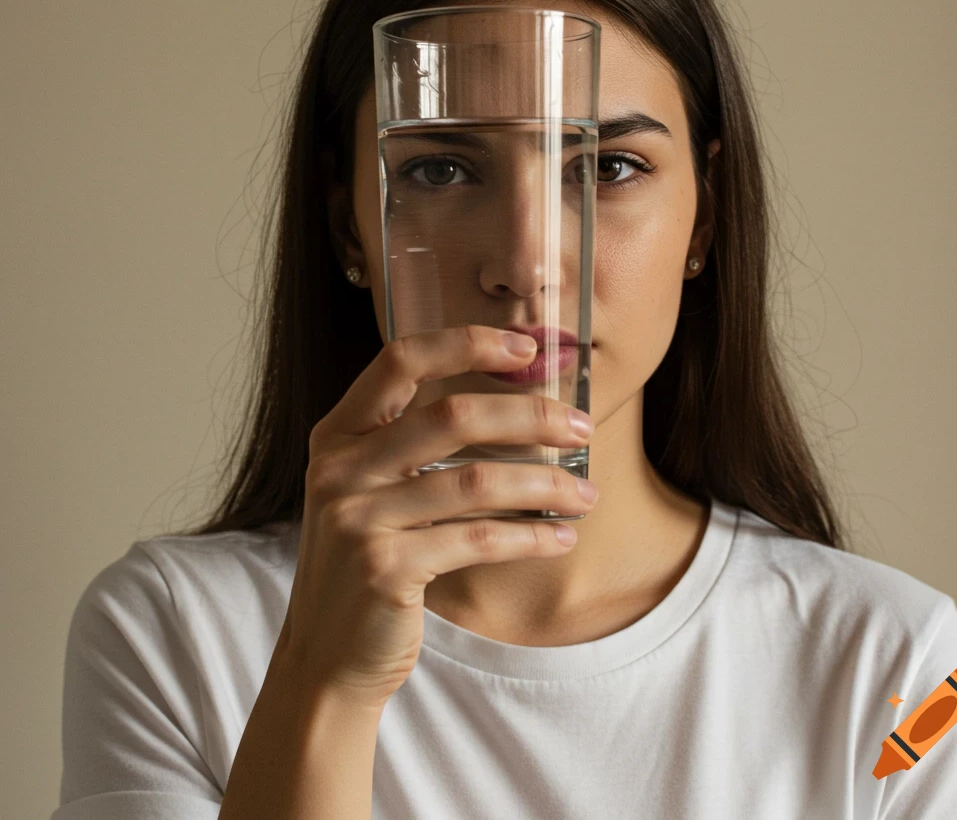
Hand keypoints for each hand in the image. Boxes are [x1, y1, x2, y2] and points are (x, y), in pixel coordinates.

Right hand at [275, 324, 597, 709]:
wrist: (326, 656)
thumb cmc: (366, 563)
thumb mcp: (368, 491)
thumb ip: (412, 444)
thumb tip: (517, 405)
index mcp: (337, 434)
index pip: (401, 360)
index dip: (467, 344)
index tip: (526, 348)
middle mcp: (340, 468)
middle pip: (452, 416)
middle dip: (530, 416)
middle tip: (580, 427)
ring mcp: (357, 519)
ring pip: (475, 482)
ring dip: (544, 483)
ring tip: (586, 495)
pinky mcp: (385, 569)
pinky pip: (479, 539)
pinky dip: (530, 535)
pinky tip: (561, 537)